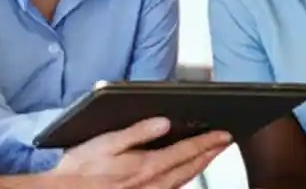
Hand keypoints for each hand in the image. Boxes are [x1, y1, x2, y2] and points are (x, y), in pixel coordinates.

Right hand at [51, 117, 230, 187]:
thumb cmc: (80, 171)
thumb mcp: (106, 143)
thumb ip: (137, 132)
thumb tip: (164, 122)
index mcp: (146, 166)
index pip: (186, 152)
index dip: (208, 142)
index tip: (224, 134)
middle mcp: (153, 185)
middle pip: (190, 168)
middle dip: (210, 154)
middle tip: (224, 142)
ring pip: (183, 182)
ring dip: (199, 167)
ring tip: (209, 155)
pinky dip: (183, 180)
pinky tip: (182, 176)